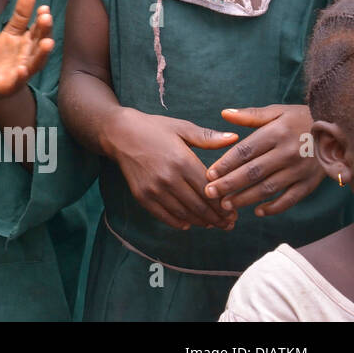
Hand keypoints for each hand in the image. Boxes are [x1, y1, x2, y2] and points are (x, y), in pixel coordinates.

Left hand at [0, 0, 54, 97]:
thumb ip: (21, 16)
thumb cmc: (7, 56)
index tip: (44, 8)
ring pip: (35, 62)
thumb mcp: (12, 33)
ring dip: (42, 54)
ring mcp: (24, 71)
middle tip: (46, 18)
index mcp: (30, 42)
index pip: (39, 30)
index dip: (42, 20)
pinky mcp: (13, 84)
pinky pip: (19, 80)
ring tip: (47, 43)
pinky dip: (21, 76)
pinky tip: (21, 70)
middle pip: (40, 44)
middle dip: (44, 32)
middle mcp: (31, 56)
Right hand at [103, 108, 239, 230]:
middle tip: (228, 224)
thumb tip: (235, 137)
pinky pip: (164, 215)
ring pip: (183, 213)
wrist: (118, 133)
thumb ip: (208, 137)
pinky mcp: (141, 195)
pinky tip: (188, 224)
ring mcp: (153, 189)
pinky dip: (178, 223)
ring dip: (200, 222)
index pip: (209, 190)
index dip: (223, 205)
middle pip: (199, 206)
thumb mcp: (181, 127)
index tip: (233, 212)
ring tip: (212, 225)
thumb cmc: (153, 128)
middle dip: (216, 218)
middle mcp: (168, 178)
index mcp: (182, 160)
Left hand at [204, 105, 325, 216]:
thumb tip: (223, 113)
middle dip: (229, 184)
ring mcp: (300, 170)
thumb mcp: (276, 111)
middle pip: (253, 172)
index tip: (209, 174)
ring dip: (245, 199)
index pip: (245, 151)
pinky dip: (274, 207)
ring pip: (268, 188)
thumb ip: (250, 115)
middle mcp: (288, 153)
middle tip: (210, 193)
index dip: (225, 164)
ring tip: (226, 205)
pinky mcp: (310, 183)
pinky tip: (257, 212)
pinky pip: (290, 199)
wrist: (334, 131)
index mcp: (276, 133)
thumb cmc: (298, 119)